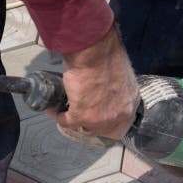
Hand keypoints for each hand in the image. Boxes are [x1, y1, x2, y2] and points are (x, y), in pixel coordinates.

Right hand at [49, 25, 138, 139]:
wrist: (96, 50)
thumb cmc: (107, 54)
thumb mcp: (121, 74)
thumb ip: (117, 87)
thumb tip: (104, 87)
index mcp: (131, 103)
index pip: (122, 124)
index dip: (108, 124)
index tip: (98, 117)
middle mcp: (120, 114)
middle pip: (104, 131)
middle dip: (90, 125)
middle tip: (79, 115)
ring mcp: (102, 118)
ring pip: (85, 128)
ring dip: (74, 121)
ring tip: (64, 112)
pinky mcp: (83, 115)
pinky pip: (67, 121)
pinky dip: (57, 116)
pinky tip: (52, 110)